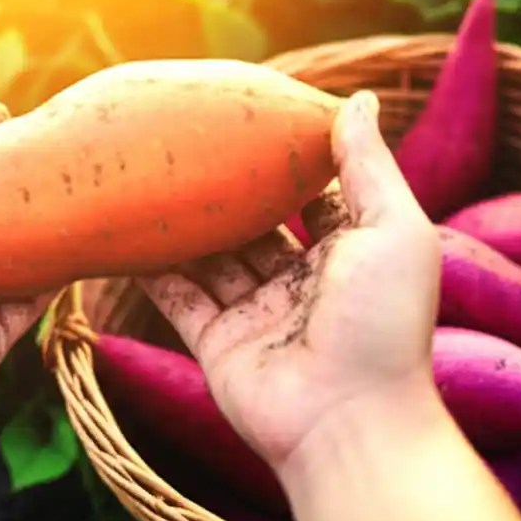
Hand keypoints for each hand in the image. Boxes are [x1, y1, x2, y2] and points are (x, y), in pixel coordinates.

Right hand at [137, 89, 441, 469]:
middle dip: (226, 187)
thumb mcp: (394, 228)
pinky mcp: (216, 341)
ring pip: (213, 255)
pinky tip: (126, 228)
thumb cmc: (383, 322)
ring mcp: (256, 313)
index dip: (287, 161)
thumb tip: (360, 98)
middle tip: (186, 139)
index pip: (313, 196)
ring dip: (186, 220)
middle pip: (255, 223)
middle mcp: (300, 282)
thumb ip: (369, 164)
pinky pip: (178, 295)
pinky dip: (152, 266)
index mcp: (348, 253)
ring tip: (147, 171)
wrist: (348, 421)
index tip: (251, 120)